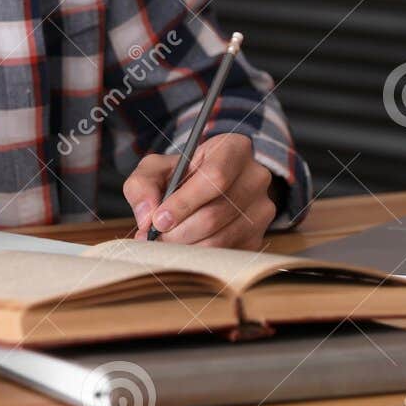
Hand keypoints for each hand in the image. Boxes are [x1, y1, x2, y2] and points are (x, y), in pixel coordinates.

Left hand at [123, 134, 276, 248]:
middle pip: (216, 213)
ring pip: (221, 238)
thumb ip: (143, 184)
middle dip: (179, 230)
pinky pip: (226, 253)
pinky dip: (199, 257)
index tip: (159, 219)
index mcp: (235, 149)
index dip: (184, 202)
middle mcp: (255, 177)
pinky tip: (183, 248)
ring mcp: (261, 209)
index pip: (215, 177)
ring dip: (186, 246)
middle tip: (156, 237)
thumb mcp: (157, 168)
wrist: (204, 188)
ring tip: (165, 242)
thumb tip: (146, 216)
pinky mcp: (258, 236)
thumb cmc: (181, 175)